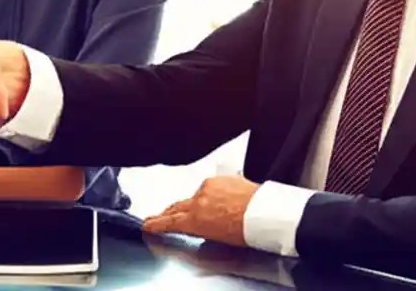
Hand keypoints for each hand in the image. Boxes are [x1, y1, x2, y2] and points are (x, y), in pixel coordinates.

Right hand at [141, 175, 260, 246]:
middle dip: (168, 212)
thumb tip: (197, 226)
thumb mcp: (219, 237)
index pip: (169, 221)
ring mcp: (209, 187)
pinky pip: (211, 187)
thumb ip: (202, 229)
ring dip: (197, 203)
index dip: (156, 223)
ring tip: (203, 211)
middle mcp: (198, 200)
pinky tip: (221, 200)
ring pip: (196, 196)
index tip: (148, 224)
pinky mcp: (220, 178)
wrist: (268, 213)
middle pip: (177, 206)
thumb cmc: (248, 230)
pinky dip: (213, 194)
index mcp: (195, 219)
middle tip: (161, 216)